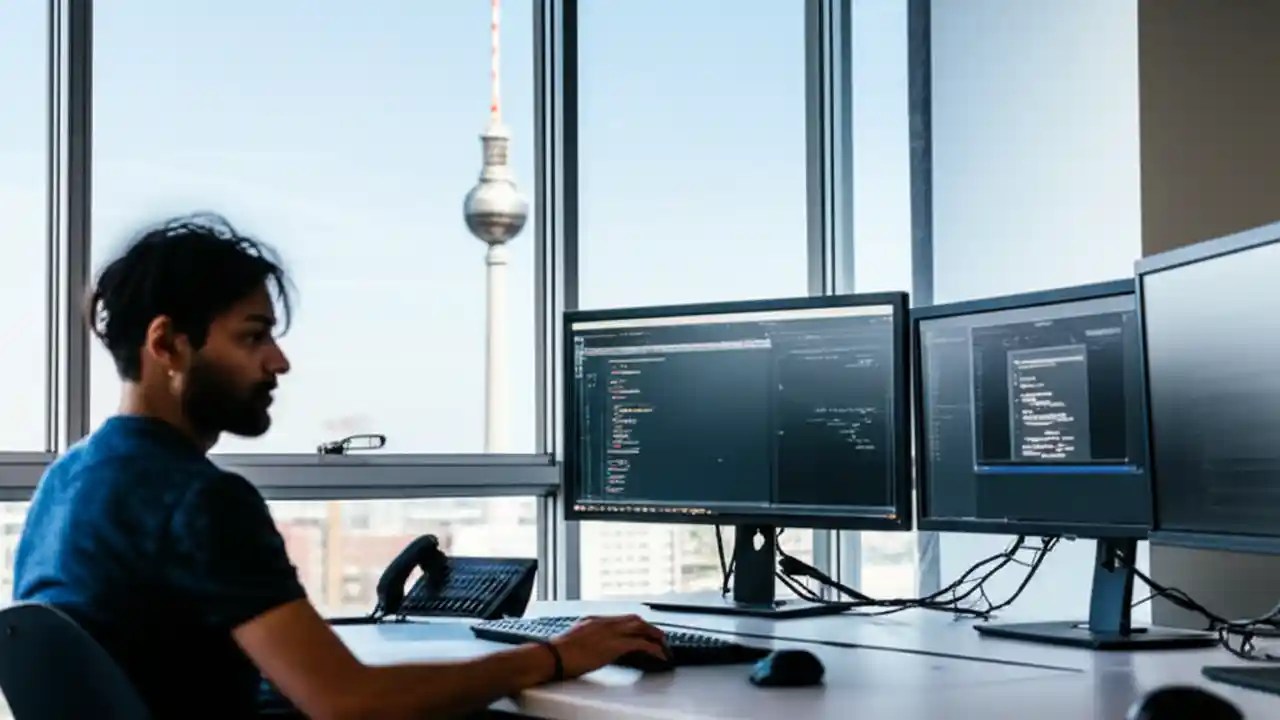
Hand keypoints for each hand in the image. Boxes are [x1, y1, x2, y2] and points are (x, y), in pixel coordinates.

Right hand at [549, 615, 667, 678]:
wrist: (551, 657)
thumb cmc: (555, 654)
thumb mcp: (572, 641)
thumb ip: (583, 640)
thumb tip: (588, 648)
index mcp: (592, 620)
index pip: (619, 619)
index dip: (633, 625)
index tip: (639, 630)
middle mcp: (603, 622)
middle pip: (633, 619)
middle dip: (647, 627)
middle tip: (657, 635)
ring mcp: (610, 632)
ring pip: (640, 627)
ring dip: (654, 634)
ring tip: (663, 644)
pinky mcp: (614, 645)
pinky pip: (641, 644)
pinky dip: (653, 648)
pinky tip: (659, 655)